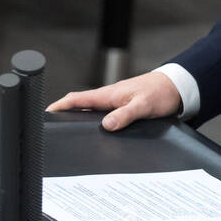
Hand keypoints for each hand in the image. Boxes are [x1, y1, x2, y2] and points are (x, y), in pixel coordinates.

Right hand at [46, 71, 182, 130]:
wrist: (176, 87)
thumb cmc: (160, 93)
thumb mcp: (143, 106)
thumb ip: (125, 115)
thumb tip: (107, 125)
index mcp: (109, 95)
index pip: (77, 99)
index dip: (59, 106)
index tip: (45, 114)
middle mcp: (109, 98)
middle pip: (80, 106)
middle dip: (64, 115)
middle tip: (50, 128)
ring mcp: (115, 102)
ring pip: (90, 111)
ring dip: (78, 119)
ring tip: (67, 133)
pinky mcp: (122, 107)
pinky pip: (102, 115)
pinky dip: (93, 121)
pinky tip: (94, 132)